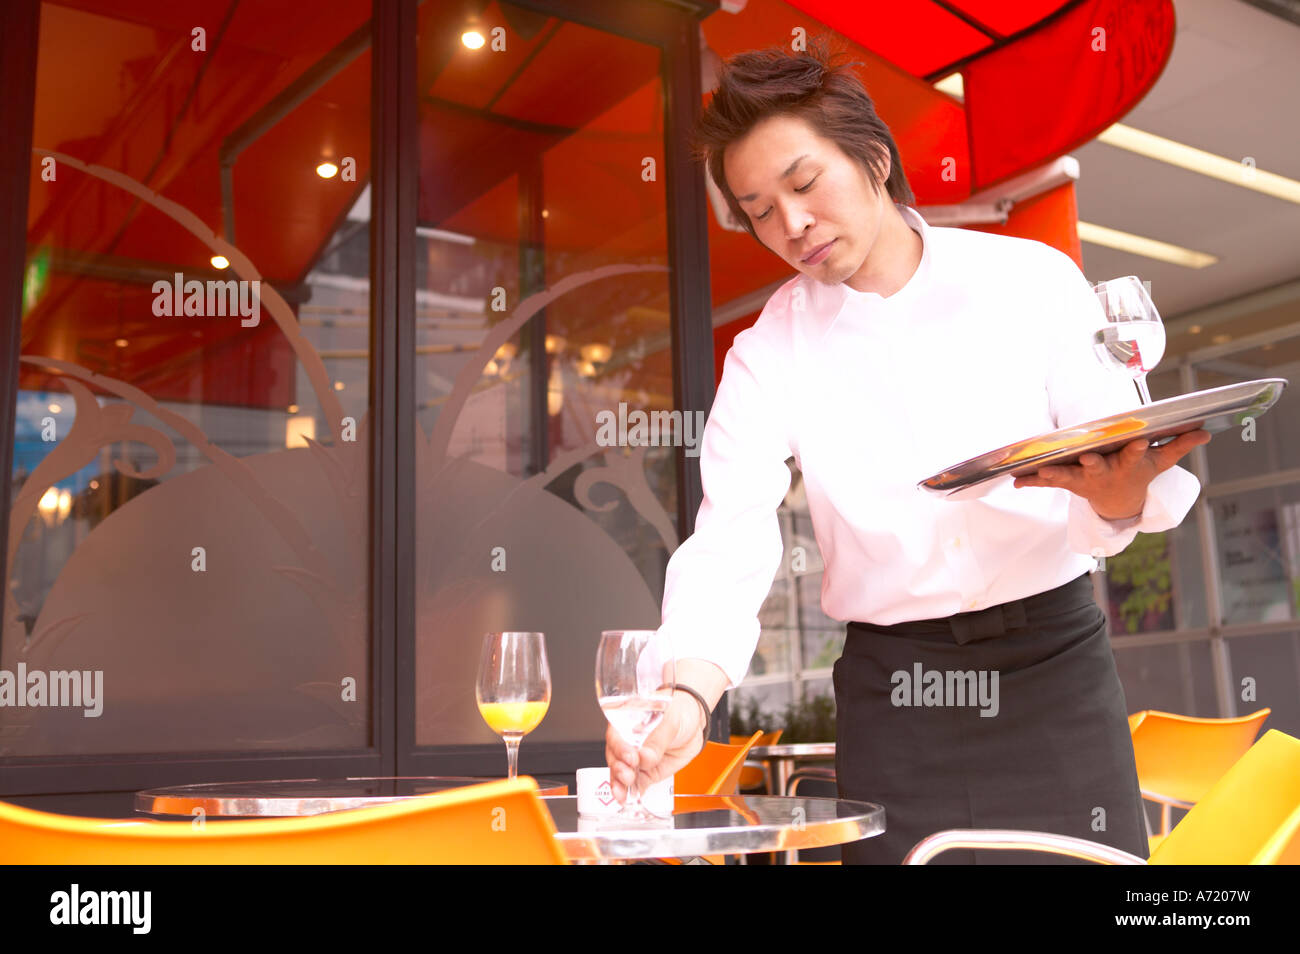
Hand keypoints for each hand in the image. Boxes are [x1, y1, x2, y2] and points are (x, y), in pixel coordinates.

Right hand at [605, 691, 706, 803]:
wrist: (694, 724)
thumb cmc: (678, 712)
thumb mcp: (669, 721)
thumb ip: (657, 740)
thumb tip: (646, 757)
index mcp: (626, 722)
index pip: (616, 735)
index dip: (620, 747)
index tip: (630, 756)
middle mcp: (626, 742)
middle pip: (615, 757)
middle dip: (619, 769)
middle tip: (627, 775)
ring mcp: (635, 760)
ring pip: (621, 774)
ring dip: (620, 784)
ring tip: (623, 791)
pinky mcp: (645, 774)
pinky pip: (635, 785)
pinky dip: (631, 793)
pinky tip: (628, 798)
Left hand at [1012, 429, 1210, 518]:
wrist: (1120, 503)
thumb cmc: (1138, 473)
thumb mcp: (1159, 461)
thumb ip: (1179, 445)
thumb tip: (1206, 432)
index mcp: (1127, 465)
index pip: (1135, 455)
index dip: (1136, 448)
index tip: (1137, 440)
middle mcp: (1105, 472)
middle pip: (1098, 466)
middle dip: (1093, 462)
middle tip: (1086, 457)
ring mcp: (1085, 479)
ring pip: (1069, 476)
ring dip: (1055, 474)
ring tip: (1042, 471)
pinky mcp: (1068, 483)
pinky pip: (1048, 483)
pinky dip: (1033, 482)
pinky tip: (1016, 481)